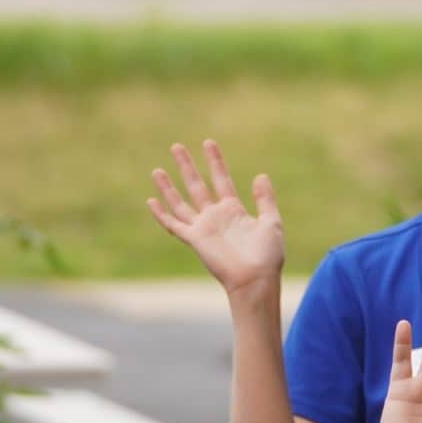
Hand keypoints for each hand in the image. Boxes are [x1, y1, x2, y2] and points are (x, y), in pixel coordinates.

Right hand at [147, 139, 283, 298]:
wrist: (256, 279)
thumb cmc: (267, 255)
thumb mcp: (271, 222)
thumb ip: (265, 199)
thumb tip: (260, 175)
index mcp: (234, 210)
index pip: (221, 179)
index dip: (215, 162)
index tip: (208, 143)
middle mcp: (215, 216)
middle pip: (197, 186)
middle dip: (187, 166)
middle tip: (176, 146)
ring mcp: (203, 228)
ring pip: (181, 202)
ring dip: (168, 187)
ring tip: (157, 169)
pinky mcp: (195, 240)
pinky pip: (174, 225)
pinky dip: (162, 214)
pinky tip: (151, 201)